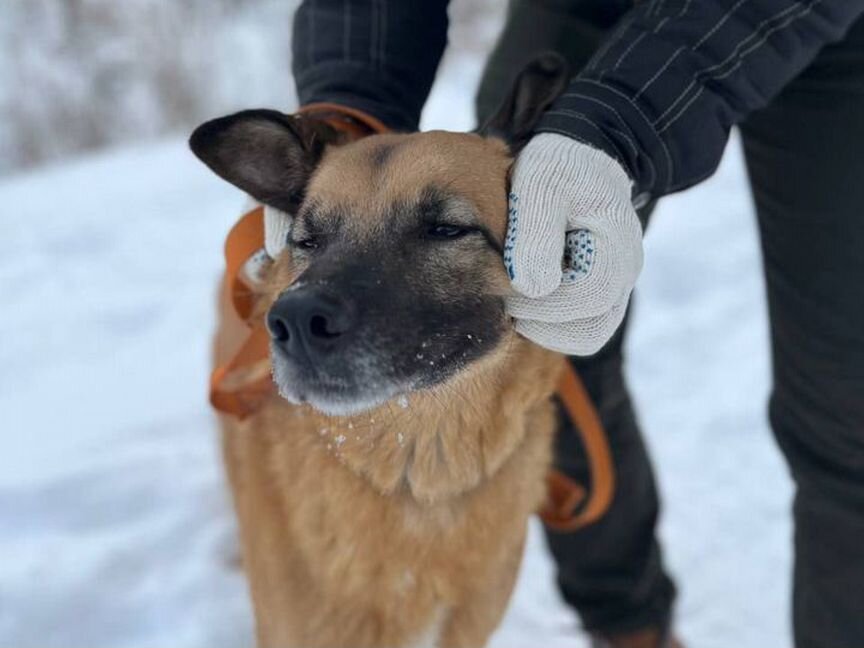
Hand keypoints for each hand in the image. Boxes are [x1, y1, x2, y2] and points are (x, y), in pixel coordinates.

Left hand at [504, 133, 643, 354]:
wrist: (575, 163)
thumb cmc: (558, 168)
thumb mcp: (540, 183)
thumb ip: (535, 233)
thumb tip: (533, 288)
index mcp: (618, 245)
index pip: (588, 298)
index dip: (542, 301)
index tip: (506, 280)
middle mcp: (625, 274)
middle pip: (589, 331)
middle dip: (539, 319)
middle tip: (506, 293)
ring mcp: (615, 289)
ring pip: (584, 337)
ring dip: (542, 327)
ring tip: (515, 295)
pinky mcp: (597, 298)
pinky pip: (577, 332)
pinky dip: (547, 324)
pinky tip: (525, 296)